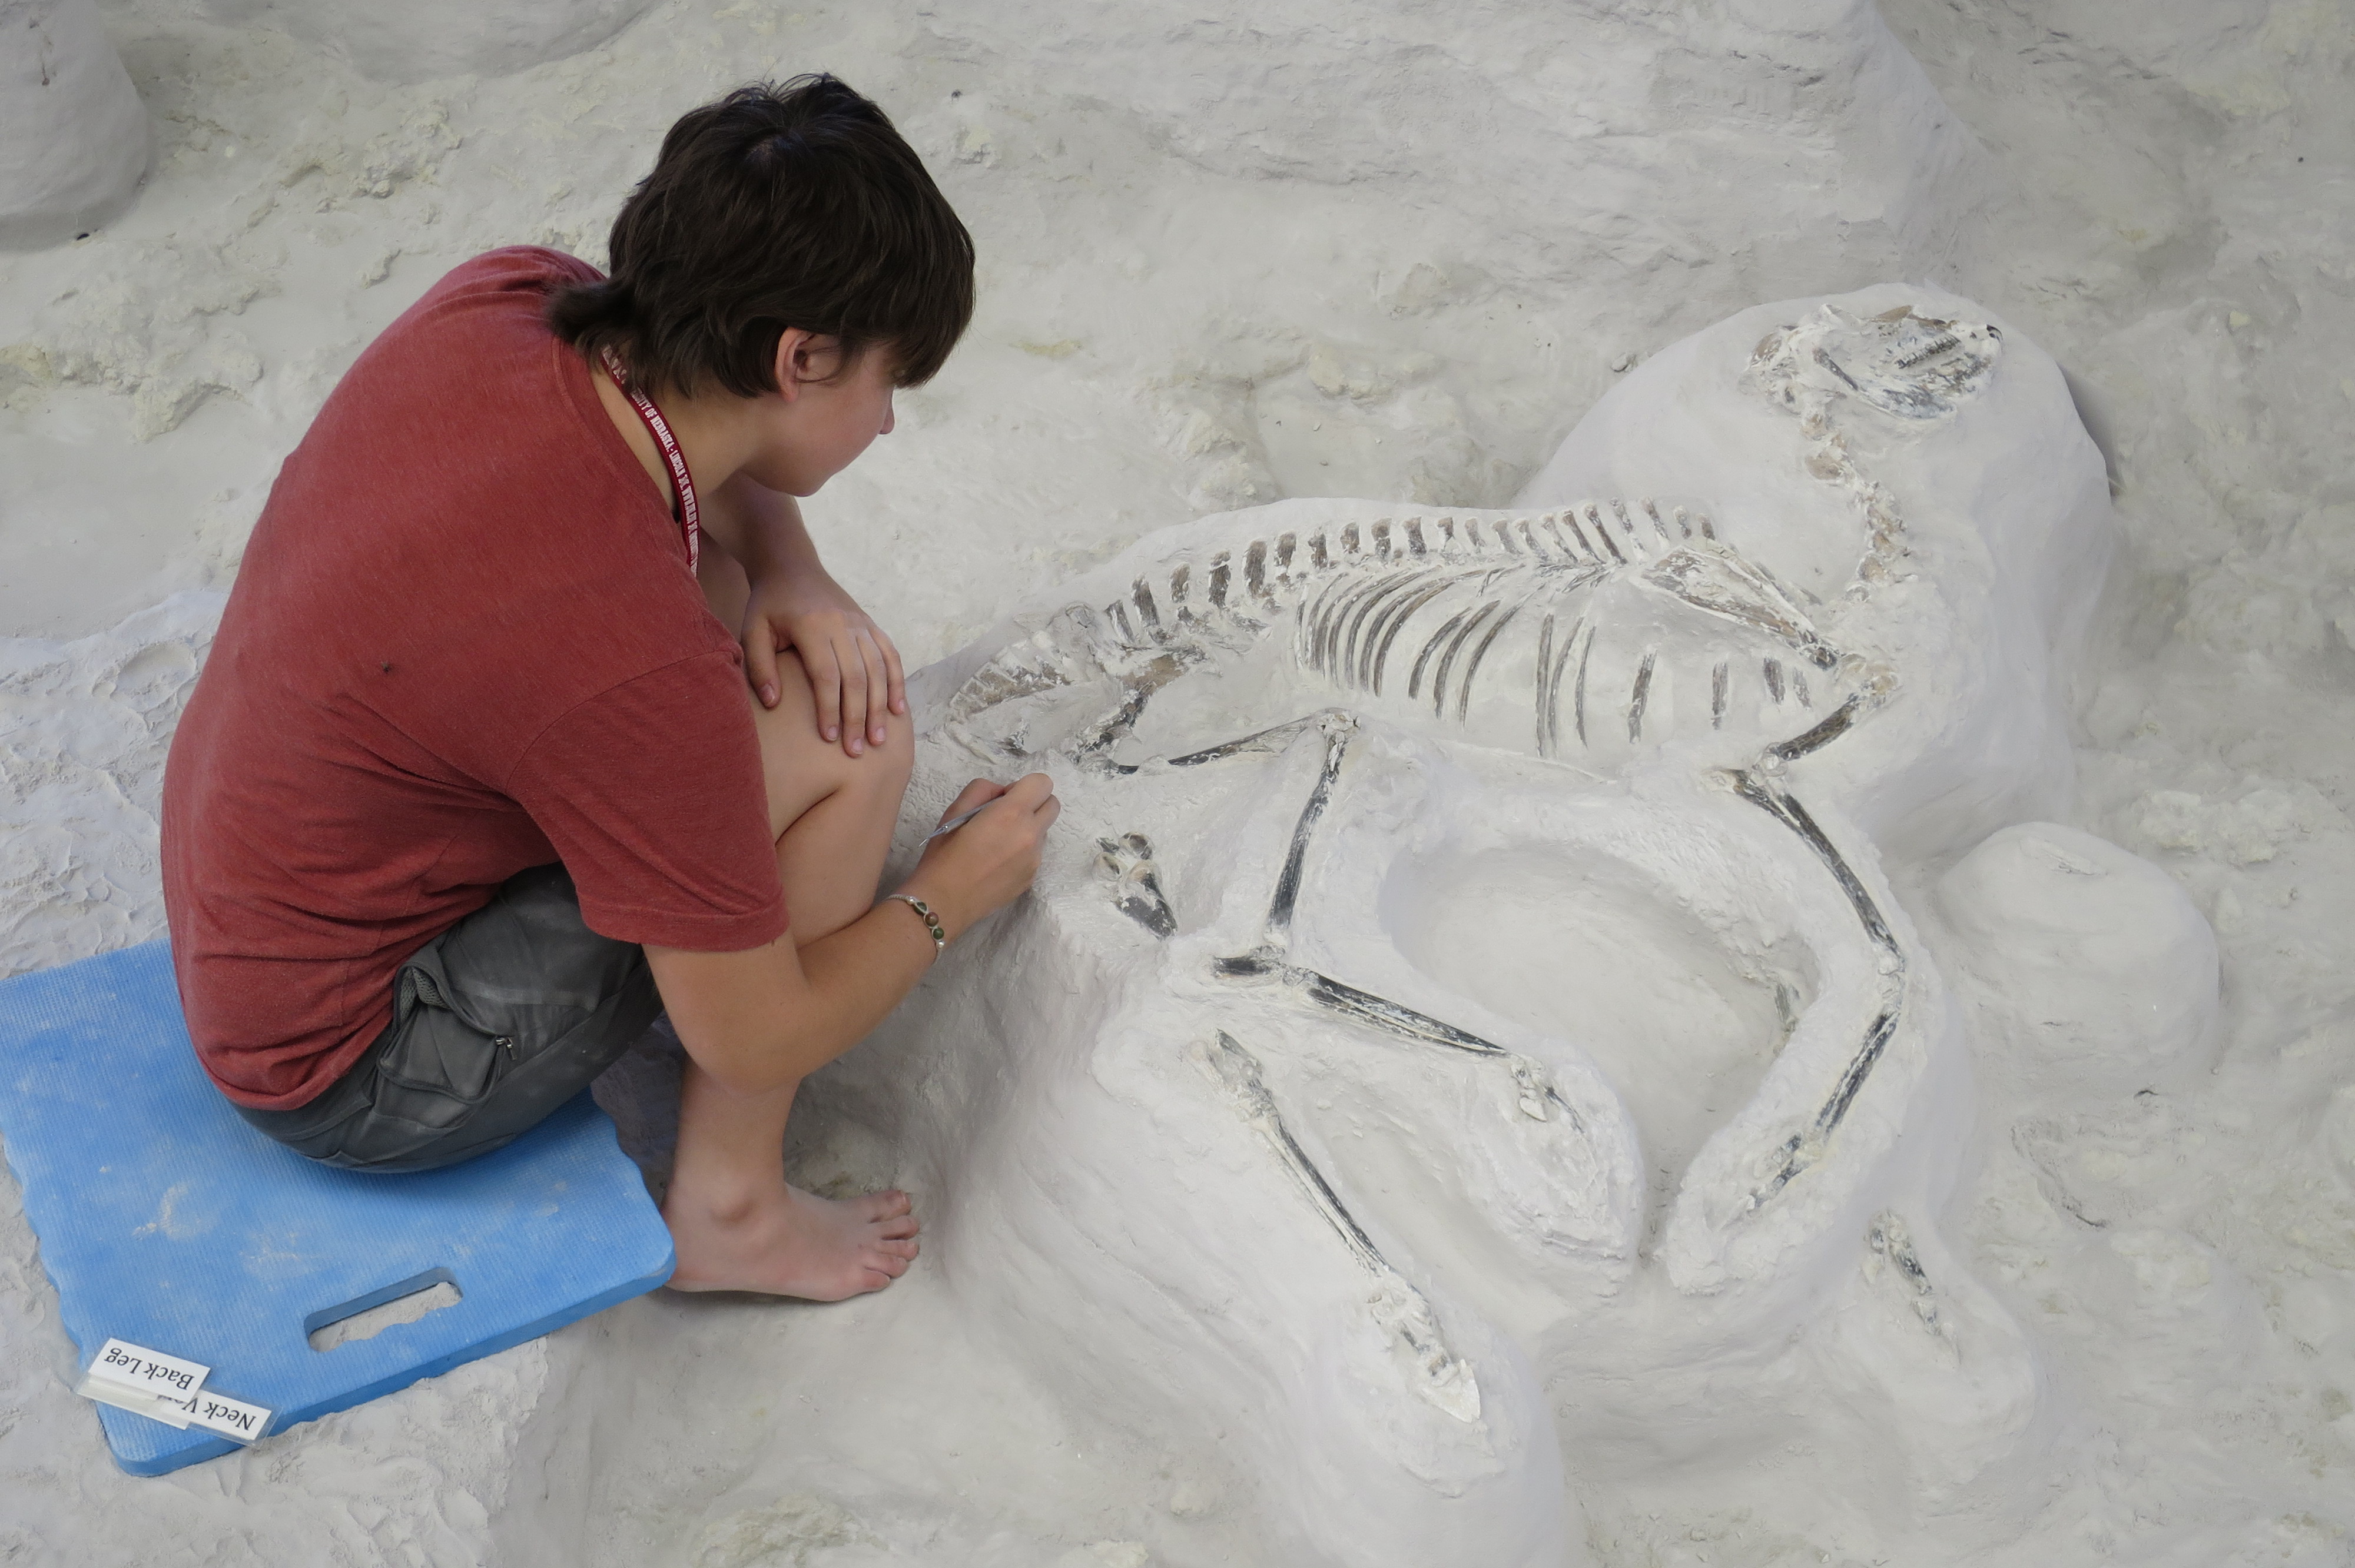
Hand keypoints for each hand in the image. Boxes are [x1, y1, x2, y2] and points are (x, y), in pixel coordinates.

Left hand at [740, 570, 906, 756]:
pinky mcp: (870, 624)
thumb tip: (773, 703)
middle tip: (856, 751)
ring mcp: (861, 623)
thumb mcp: (753, 630)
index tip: (830, 738)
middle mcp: (842, 624)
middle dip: (858, 717)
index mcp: (812, 625)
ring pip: (877, 669)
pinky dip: (896, 683)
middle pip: (856, 677)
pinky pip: (890, 655)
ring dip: (880, 707)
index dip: (830, 709)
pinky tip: (898, 710)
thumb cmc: (769, 604)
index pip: (826, 676)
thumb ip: (759, 666)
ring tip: (878, 739)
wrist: (792, 566)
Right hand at [899, 775, 1060, 939]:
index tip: (1004, 799)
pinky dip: (1023, 852)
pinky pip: (1036, 854)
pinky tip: (997, 863)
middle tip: (1006, 816)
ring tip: (997, 844)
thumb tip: (1003, 793)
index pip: (1043, 783)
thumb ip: (983, 790)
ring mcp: (1035, 859)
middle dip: (1034, 804)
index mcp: (1012, 814)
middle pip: (1052, 805)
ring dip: (1028, 829)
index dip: (1024, 786)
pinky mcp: (1032, 878)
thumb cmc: (944, 854)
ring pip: (1044, 831)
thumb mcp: (955, 810)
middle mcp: (1031, 835)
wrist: (944, 901)